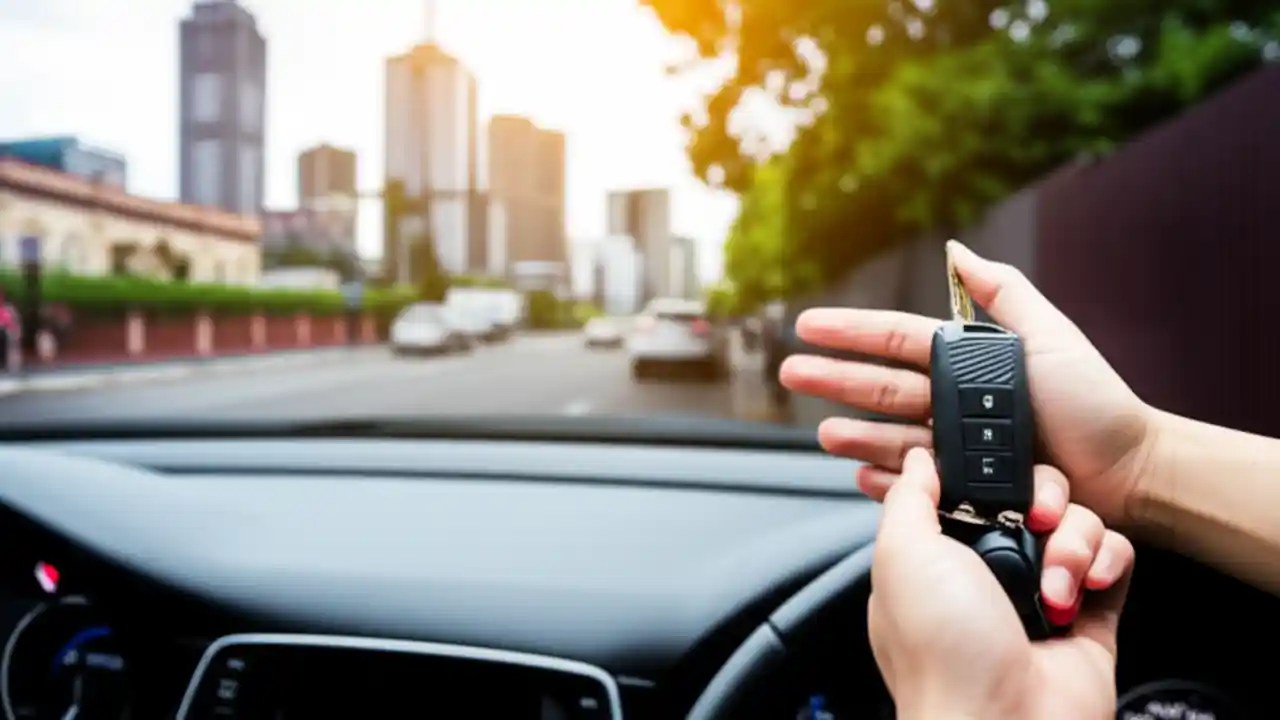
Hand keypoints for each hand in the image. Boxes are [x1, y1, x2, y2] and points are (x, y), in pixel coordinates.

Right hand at [779, 240, 1155, 526]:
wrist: (1131, 472)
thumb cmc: (1095, 402)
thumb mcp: (1050, 336)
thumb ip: (1002, 294)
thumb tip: (955, 251)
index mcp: (969, 362)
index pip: (897, 341)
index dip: (851, 332)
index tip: (807, 326)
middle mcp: (956, 403)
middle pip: (882, 388)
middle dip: (834, 380)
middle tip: (790, 374)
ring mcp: (959, 446)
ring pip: (892, 437)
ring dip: (855, 435)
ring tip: (822, 434)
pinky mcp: (968, 488)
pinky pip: (917, 484)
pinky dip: (888, 482)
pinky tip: (861, 477)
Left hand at [871, 448, 1133, 719]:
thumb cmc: (942, 652)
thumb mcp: (901, 555)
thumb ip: (908, 498)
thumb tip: (917, 458)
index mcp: (936, 559)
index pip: (970, 493)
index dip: (989, 476)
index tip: (1002, 467)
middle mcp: (988, 576)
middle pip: (1032, 500)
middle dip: (1042, 501)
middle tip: (1034, 521)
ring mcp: (1041, 596)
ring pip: (1075, 525)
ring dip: (1072, 542)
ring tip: (1052, 585)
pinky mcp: (1090, 618)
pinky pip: (1113, 562)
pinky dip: (1105, 563)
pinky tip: (1083, 588)